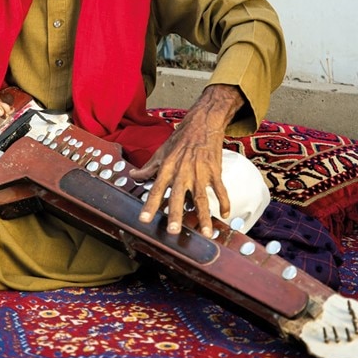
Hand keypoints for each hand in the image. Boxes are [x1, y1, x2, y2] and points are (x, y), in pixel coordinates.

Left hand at [130, 84, 244, 236]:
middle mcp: (183, 172)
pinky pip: (220, 189)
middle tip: (173, 231)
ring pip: (201, 198)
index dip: (149, 205)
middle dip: (175, 214)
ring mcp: (200, 173)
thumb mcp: (161, 152)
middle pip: (177, 197)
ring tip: (206, 233)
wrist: (202, 124)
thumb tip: (133, 176)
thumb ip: (148, 168)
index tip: (144, 220)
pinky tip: (224, 215)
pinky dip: (224, 202)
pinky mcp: (215, 171)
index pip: (156, 190)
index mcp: (168, 169)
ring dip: (204, 216)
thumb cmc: (180, 139)